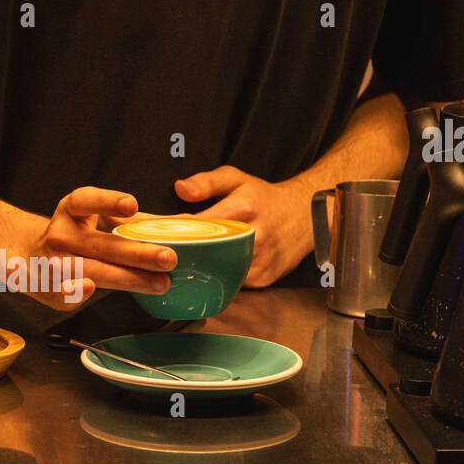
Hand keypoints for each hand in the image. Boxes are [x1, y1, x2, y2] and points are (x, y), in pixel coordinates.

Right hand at [22, 186, 175, 309]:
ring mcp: (53, 262)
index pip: (87, 201)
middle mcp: (61, 234)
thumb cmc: (75, 236)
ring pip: (92, 270)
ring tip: (159, 283)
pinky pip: (64, 291)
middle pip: (101, 244)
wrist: (25, 256)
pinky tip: (89, 289)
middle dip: (138, 253)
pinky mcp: (49, 288)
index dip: (108, 201)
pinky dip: (74, 291)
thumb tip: (184, 224)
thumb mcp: (97, 220)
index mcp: (72, 211)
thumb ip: (135, 223)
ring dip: (127, 278)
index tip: (132, 205)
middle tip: (169, 258)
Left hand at [175, 166, 312, 286]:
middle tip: (165, 254)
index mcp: (243, 209)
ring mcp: (259, 262)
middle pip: (206, 253)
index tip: (159, 234)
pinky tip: (207, 271)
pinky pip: (231, 283)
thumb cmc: (265, 198)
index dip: (176, 231)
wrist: (305, 216)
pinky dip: (217, 278)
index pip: (200, 224)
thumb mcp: (237, 179)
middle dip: (184, 255)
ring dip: (198, 270)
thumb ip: (206, 182)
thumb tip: (180, 189)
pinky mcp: (262, 279)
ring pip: (217, 273)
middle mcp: (253, 237)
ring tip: (182, 264)